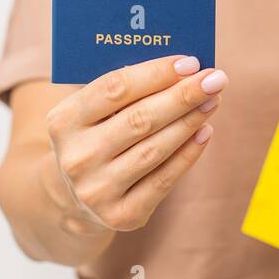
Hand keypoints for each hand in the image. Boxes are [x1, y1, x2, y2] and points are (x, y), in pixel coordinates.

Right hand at [45, 55, 225, 234]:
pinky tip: (205, 132)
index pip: (115, 89)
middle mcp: (77, 157)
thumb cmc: (96, 135)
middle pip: (140, 119)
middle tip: (214, 79)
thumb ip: (126, 89)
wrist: (75, 195)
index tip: (190, 62)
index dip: (156, 73)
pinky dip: (188, 153)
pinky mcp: (121, 215)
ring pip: (155, 149)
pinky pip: (164, 180)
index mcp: (63, 121)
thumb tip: (182, 68)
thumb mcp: (93, 111)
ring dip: (190, 121)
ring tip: (213, 101)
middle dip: (183, 96)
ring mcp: (97, 189)